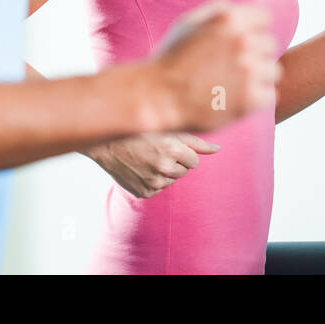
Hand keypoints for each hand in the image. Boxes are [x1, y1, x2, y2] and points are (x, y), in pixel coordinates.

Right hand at [86, 132, 220, 197]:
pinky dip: (153, 181)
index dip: (184, 153)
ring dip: (165, 172)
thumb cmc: (139, 131)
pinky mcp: (144, 193)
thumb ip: (196, 142)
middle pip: (185, 172)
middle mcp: (164, 168)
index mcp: (173, 150)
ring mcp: (153, 183)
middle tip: (156, 151)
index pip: (195, 161)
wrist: (106, 144)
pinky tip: (141, 168)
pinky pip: (159, 189)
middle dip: (176, 162)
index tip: (169, 146)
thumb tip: (218, 150)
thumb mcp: (167, 130)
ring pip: (172, 181)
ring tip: (147, 159)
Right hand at [150, 0, 280, 129]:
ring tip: (233, 84)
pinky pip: (269, 95)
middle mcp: (242, 41)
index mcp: (229, 19)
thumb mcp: (188, 23)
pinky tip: (235, 99)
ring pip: (273, 71)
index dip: (252, 31)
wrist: (157, 97)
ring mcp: (248, 70)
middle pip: (270, 45)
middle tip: (231, 68)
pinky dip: (255, 99)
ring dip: (257, 78)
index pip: (264, 19)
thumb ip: (217, 10)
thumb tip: (239, 7)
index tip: (238, 45)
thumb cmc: (171, 59)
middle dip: (254, 55)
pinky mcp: (250, 99)